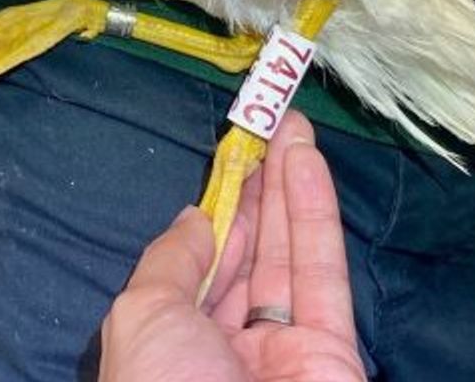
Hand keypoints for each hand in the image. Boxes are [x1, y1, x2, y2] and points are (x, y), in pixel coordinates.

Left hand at [99, 113, 366, 381]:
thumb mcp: (142, 317)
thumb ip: (171, 262)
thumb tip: (197, 218)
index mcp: (173, 347)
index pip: (199, 269)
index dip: (216, 213)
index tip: (228, 159)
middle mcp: (228, 348)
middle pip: (249, 255)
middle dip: (257, 190)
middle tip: (265, 124)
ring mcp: (283, 351)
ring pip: (289, 256)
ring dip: (289, 186)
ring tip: (289, 124)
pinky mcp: (333, 351)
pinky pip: (323, 273)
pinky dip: (315, 214)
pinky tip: (305, 161)